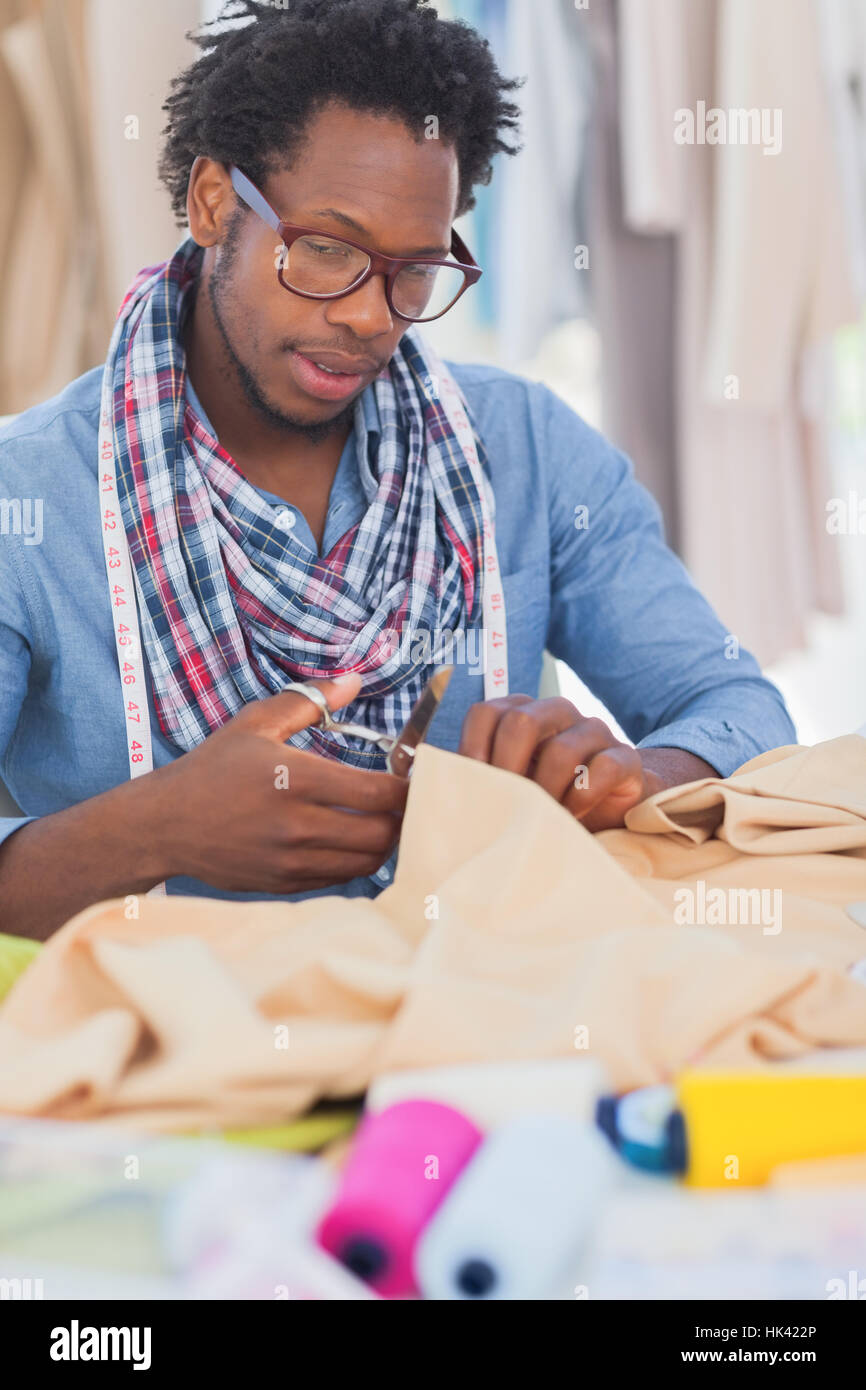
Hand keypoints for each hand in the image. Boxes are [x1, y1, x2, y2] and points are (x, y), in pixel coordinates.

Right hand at [151, 673, 407, 892]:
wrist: (164, 824)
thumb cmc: (212, 769)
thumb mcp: (255, 723)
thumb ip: (308, 700)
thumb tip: (353, 680)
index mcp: (297, 780)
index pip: (379, 793)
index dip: (407, 787)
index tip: (410, 776)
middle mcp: (298, 825)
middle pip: (382, 834)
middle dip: (401, 818)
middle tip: (401, 801)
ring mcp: (292, 861)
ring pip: (367, 863)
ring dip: (383, 842)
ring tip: (381, 821)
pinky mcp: (284, 884)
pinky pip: (340, 879)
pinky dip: (355, 862)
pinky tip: (350, 840)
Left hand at [458, 694, 664, 830]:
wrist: (610, 811)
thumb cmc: (549, 797)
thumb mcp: (510, 786)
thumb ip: (477, 779)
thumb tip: (430, 787)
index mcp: (522, 714)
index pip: (487, 712)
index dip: (473, 747)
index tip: (471, 784)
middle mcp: (557, 713)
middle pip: (522, 722)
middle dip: (508, 769)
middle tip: (506, 804)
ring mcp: (593, 732)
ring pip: (563, 749)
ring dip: (546, 792)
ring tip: (541, 819)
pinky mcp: (626, 757)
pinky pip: (605, 767)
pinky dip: (583, 798)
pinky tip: (572, 817)